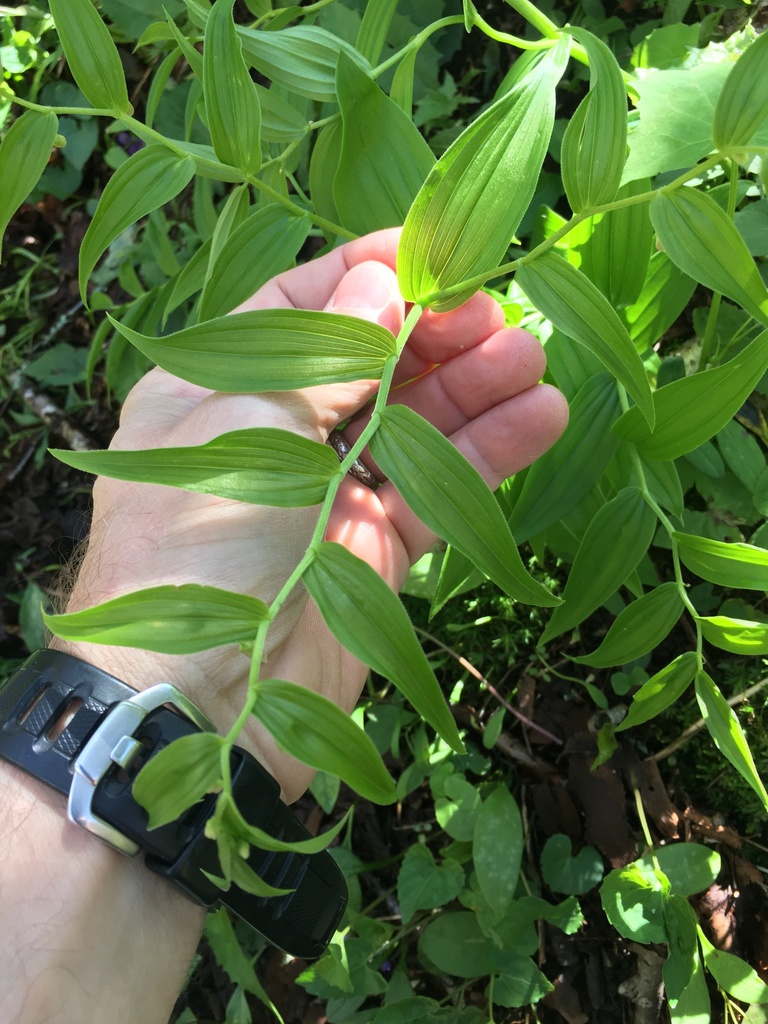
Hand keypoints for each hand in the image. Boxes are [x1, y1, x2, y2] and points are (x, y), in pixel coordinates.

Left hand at [54, 227, 567, 801]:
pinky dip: (484, 456)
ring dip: (472, 390)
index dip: (366, 275)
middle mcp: (274, 436)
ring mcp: (327, 495)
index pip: (300, 311)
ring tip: (532, 358)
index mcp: (220, 390)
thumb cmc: (201, 539)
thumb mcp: (253, 425)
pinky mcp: (373, 550)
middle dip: (432, 336)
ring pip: (412, 427)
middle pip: (368, 367)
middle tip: (498, 312)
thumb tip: (380, 280)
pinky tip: (539, 417)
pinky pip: (436, 490)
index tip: (433, 250)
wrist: (202, 697)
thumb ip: (326, 357)